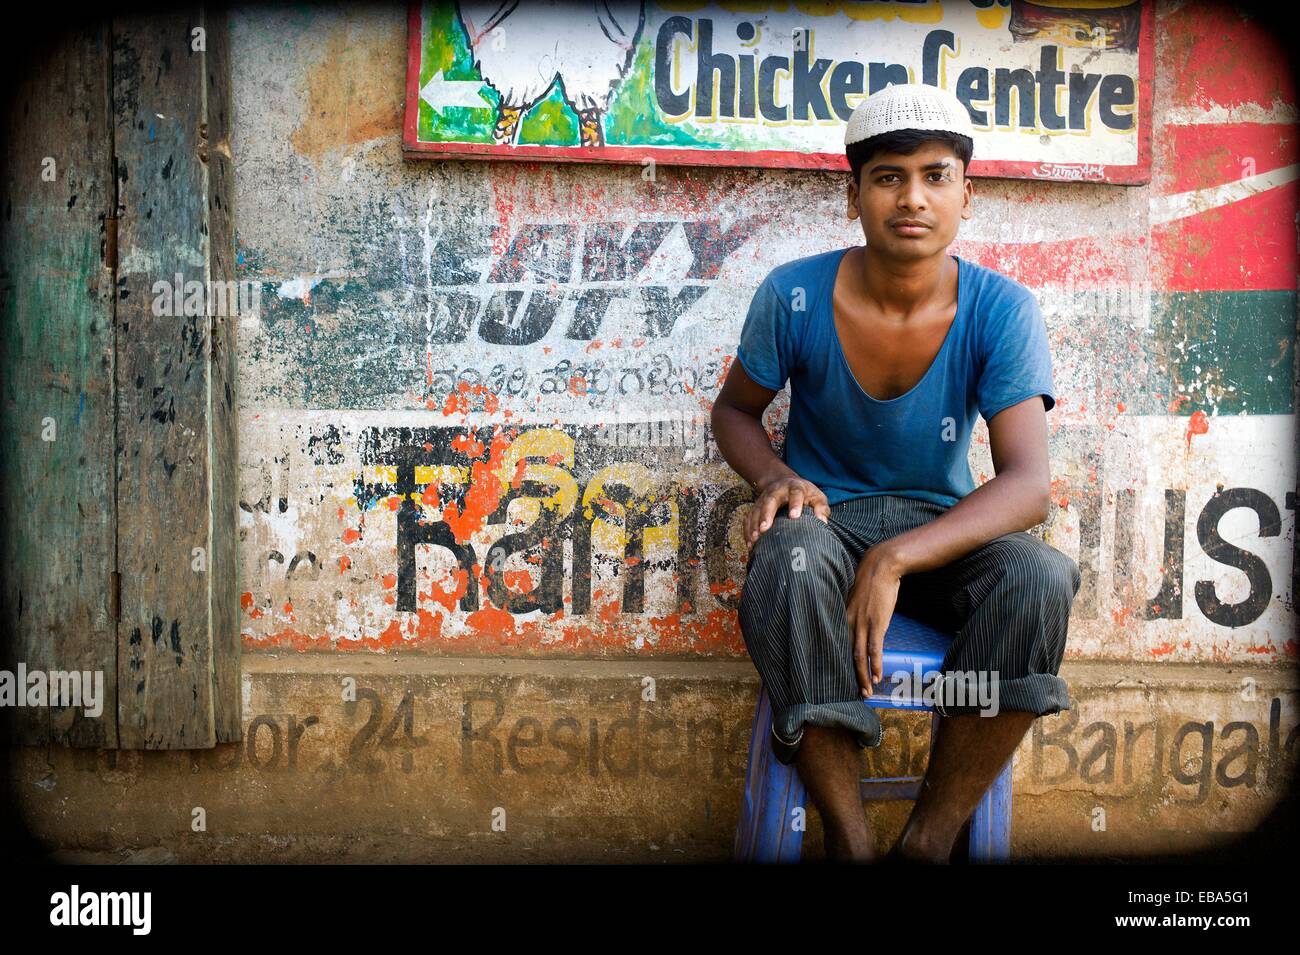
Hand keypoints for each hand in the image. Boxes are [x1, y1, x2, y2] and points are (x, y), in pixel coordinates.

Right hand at [745, 475, 829, 545]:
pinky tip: (750, 544)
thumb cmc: (805, 495)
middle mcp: (777, 491)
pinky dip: (748, 530)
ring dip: (754, 525)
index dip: (795, 504)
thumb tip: (822, 522)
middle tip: (764, 529)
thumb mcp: (817, 497)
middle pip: (770, 500)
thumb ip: (821, 508)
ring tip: (755, 540)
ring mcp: (764, 498)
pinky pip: (748, 518)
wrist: (785, 482)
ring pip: (756, 509)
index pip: (796, 493)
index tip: (794, 517)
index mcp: (795, 487)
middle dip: (766, 514)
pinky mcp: (756, 506)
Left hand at [845, 544, 903, 696]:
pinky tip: (877, 676)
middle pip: (846, 655)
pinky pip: (874, 648)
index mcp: (842, 617)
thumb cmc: (871, 581)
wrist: (881, 566)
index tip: (842, 678)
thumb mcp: (858, 599)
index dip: (840, 663)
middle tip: (854, 693)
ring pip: (859, 656)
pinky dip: (875, 664)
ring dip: (863, 676)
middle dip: (851, 676)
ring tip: (866, 691)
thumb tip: (858, 622)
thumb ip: (855, 612)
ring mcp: (862, 623)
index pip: (837, 645)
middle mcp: (848, 622)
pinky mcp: (876, 622)